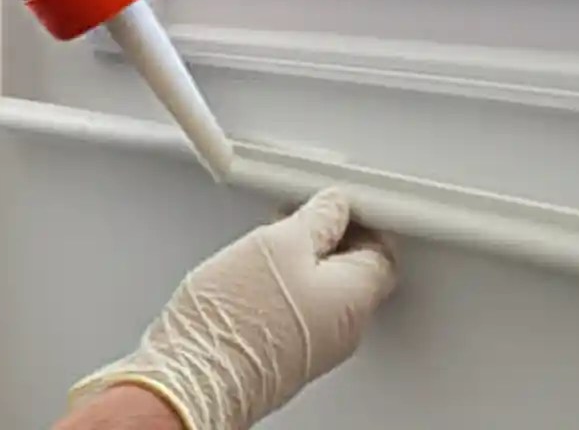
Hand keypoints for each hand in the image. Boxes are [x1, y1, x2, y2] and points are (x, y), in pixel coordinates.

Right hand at [67, 189, 397, 429]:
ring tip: (265, 246)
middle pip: (353, 270)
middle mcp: (345, 328)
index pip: (382, 248)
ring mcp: (317, 347)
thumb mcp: (277, 243)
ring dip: (300, 263)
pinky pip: (299, 313)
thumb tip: (333, 207)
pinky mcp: (287, 357)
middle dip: (326, 238)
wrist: (197, 376)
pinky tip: (253, 278)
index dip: (357, 217)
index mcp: (356, 297)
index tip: (330, 202)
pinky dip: (284, 290)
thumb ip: (316, 219)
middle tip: (294, 218)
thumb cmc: (235, 321)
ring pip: (323, 291)